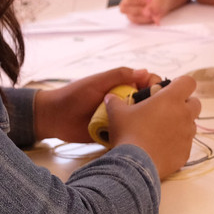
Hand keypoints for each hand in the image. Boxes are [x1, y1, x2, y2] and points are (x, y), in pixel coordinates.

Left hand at [33, 66, 158, 141]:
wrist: (54, 118)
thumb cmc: (74, 95)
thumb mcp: (97, 82)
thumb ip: (119, 75)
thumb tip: (146, 71)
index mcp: (123, 86)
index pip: (148, 83)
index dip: (156, 87)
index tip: (160, 94)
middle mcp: (125, 102)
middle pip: (148, 103)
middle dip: (155, 108)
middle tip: (159, 115)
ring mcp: (120, 118)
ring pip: (140, 121)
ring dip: (146, 124)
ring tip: (154, 131)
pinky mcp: (114, 134)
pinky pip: (128, 135)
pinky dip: (134, 137)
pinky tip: (143, 141)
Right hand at [105, 75, 202, 178]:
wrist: (134, 165)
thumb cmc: (128, 133)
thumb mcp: (117, 113)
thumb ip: (115, 101)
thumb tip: (110, 96)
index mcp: (171, 99)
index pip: (189, 82)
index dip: (181, 84)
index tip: (169, 90)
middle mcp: (184, 115)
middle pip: (195, 103)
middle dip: (185, 104)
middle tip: (167, 110)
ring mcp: (187, 135)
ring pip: (191, 124)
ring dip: (181, 124)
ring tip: (162, 130)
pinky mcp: (186, 152)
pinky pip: (186, 144)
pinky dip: (177, 144)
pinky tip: (162, 147)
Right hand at [119, 0, 168, 24]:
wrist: (164, 3)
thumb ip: (155, 5)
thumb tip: (147, 12)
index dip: (137, 2)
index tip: (147, 2)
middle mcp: (129, 0)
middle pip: (124, 8)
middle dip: (138, 11)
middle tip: (149, 11)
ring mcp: (130, 10)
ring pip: (131, 16)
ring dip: (143, 17)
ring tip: (153, 13)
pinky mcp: (133, 17)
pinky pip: (136, 22)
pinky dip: (145, 20)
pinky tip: (151, 17)